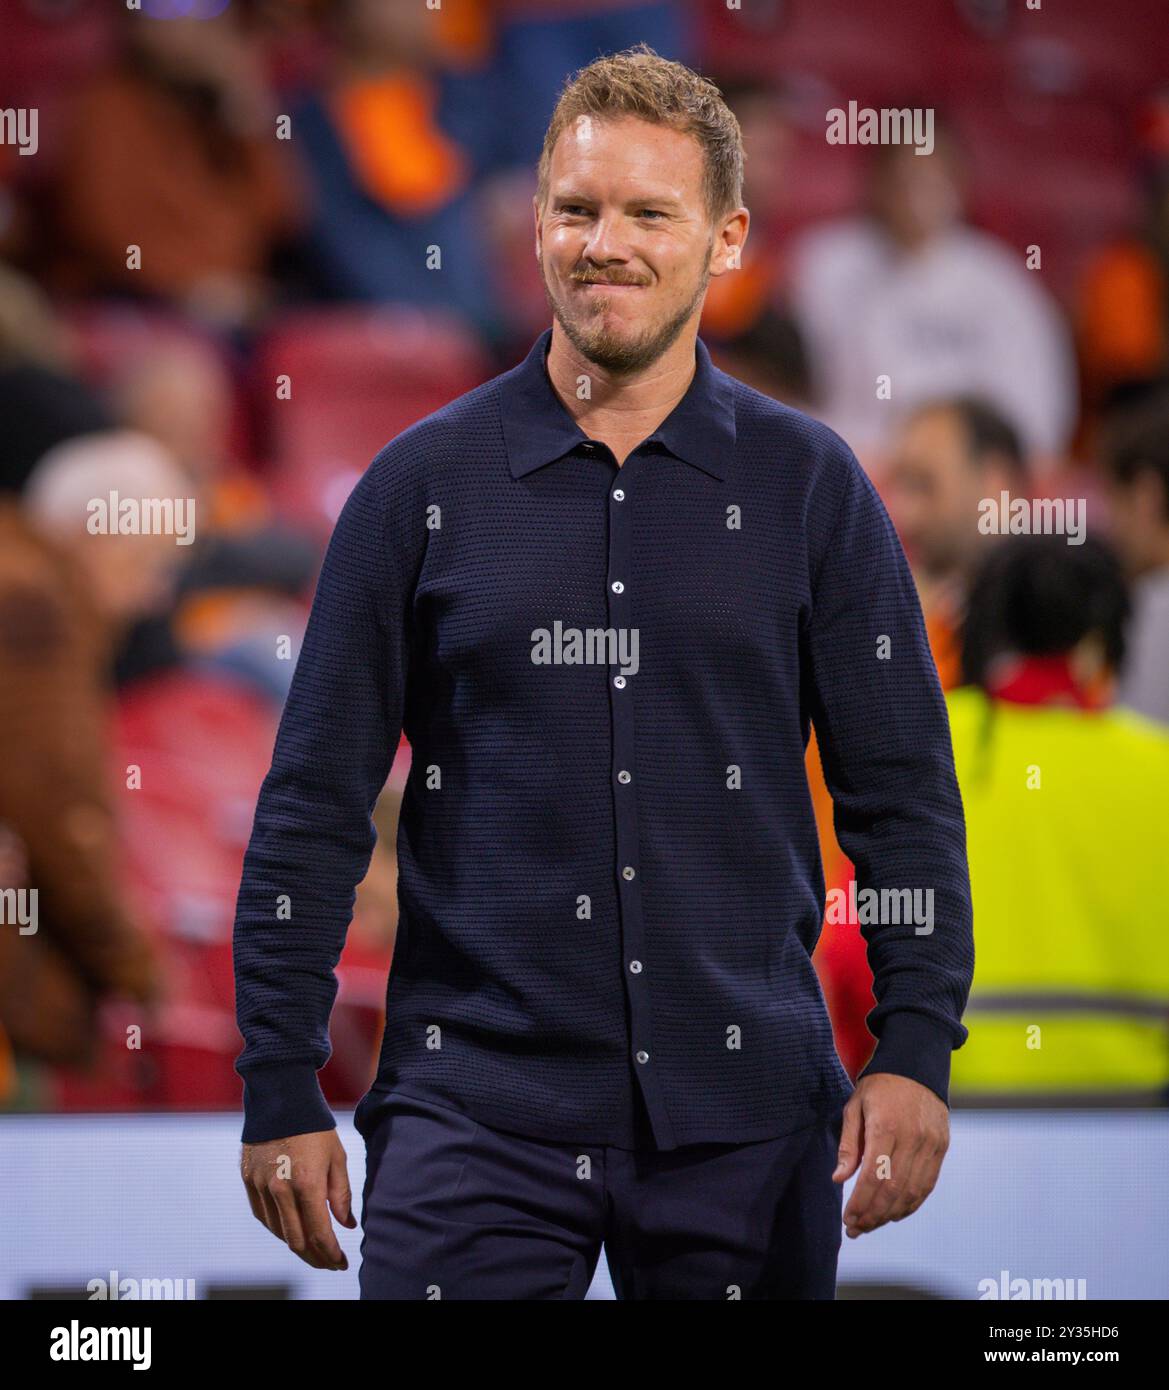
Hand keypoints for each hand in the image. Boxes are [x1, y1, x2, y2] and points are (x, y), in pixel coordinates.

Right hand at [240, 1129, 356, 1269]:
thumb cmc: (315, 1127)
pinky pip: (263, 1217)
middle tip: (329, 1262)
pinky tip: (292, 1230)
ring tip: (314, 1250)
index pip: (320, 1234)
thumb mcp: (337, 1157)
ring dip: (297, 1246)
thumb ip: (341, 1194)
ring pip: (278, 1233)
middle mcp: (281, 1190)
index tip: (342, 1263)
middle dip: (315, 1257)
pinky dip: (278, 1229)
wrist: (281, 1100)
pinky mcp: (249, 1182)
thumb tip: (347, 1225)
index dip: (332, 1255)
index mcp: (308, 1183)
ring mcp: (262, 1187)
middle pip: (297, 1241)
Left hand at [832, 1073, 948, 1237]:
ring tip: (871, 1225)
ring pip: (912, 1192)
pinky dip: (911, 1204)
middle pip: (893, 1190)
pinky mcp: (942, 1147)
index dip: (860, 1203)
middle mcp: (912, 1138)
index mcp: (886, 1126)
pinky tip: (894, 1213)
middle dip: (873, 1215)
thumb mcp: (855, 1106)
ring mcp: (931, 1144)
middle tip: (856, 1229)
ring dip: (890, 1214)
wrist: (916, 1065)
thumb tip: (838, 1179)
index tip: (847, 1219)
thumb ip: (848, 1144)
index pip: (873, 1176)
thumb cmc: (879, 1086)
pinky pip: (928, 1184)